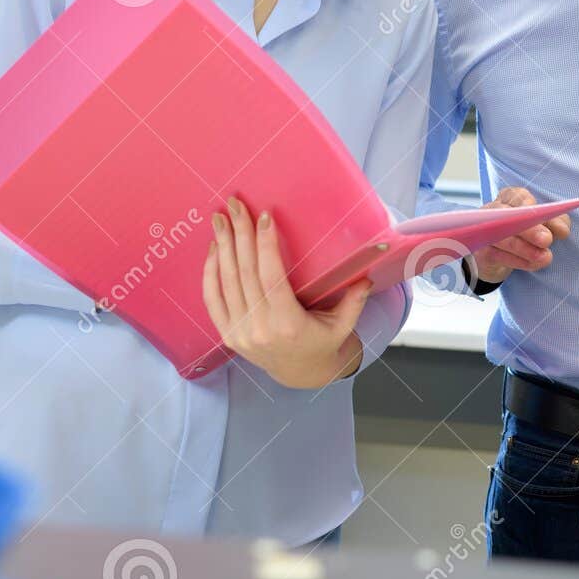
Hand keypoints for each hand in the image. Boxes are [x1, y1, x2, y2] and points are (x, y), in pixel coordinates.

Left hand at [202, 196, 370, 389]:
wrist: (300, 374)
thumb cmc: (323, 342)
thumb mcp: (344, 325)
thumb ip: (354, 301)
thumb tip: (368, 275)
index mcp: (288, 324)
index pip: (271, 278)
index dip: (265, 245)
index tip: (264, 216)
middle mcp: (259, 328)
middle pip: (245, 274)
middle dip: (240, 235)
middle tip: (234, 205)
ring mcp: (239, 333)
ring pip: (226, 282)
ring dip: (222, 246)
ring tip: (219, 218)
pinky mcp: (226, 334)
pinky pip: (212, 298)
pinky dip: (210, 271)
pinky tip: (214, 248)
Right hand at [471, 187, 570, 284]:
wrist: (500, 257)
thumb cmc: (526, 233)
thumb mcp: (545, 224)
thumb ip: (556, 223)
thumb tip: (563, 230)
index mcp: (510, 197)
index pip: (521, 197)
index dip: (535, 210)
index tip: (548, 219)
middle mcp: (493, 210)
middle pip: (509, 217)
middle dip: (530, 229)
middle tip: (547, 240)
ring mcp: (484, 230)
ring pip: (503, 238)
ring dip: (525, 249)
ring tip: (545, 257)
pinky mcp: (481, 250)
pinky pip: (498, 255)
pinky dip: (517, 261)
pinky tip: (533, 265)